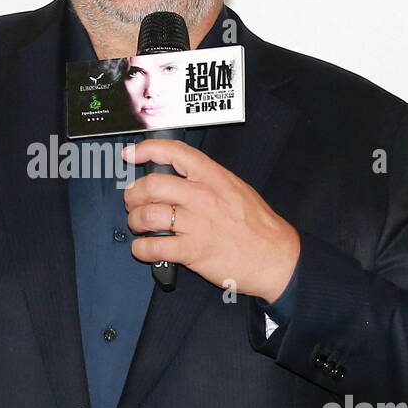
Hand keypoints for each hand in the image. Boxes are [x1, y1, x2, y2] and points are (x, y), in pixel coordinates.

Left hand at [122, 138, 299, 300]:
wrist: (276, 258)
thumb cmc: (257, 226)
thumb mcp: (235, 189)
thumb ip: (206, 180)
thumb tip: (175, 175)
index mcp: (214, 177)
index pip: (174, 152)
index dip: (147, 149)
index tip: (131, 154)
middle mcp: (203, 196)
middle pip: (151, 185)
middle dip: (133, 194)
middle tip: (133, 202)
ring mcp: (197, 224)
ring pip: (147, 215)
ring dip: (135, 221)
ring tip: (138, 226)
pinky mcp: (193, 251)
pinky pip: (154, 247)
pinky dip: (141, 249)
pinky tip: (144, 248)